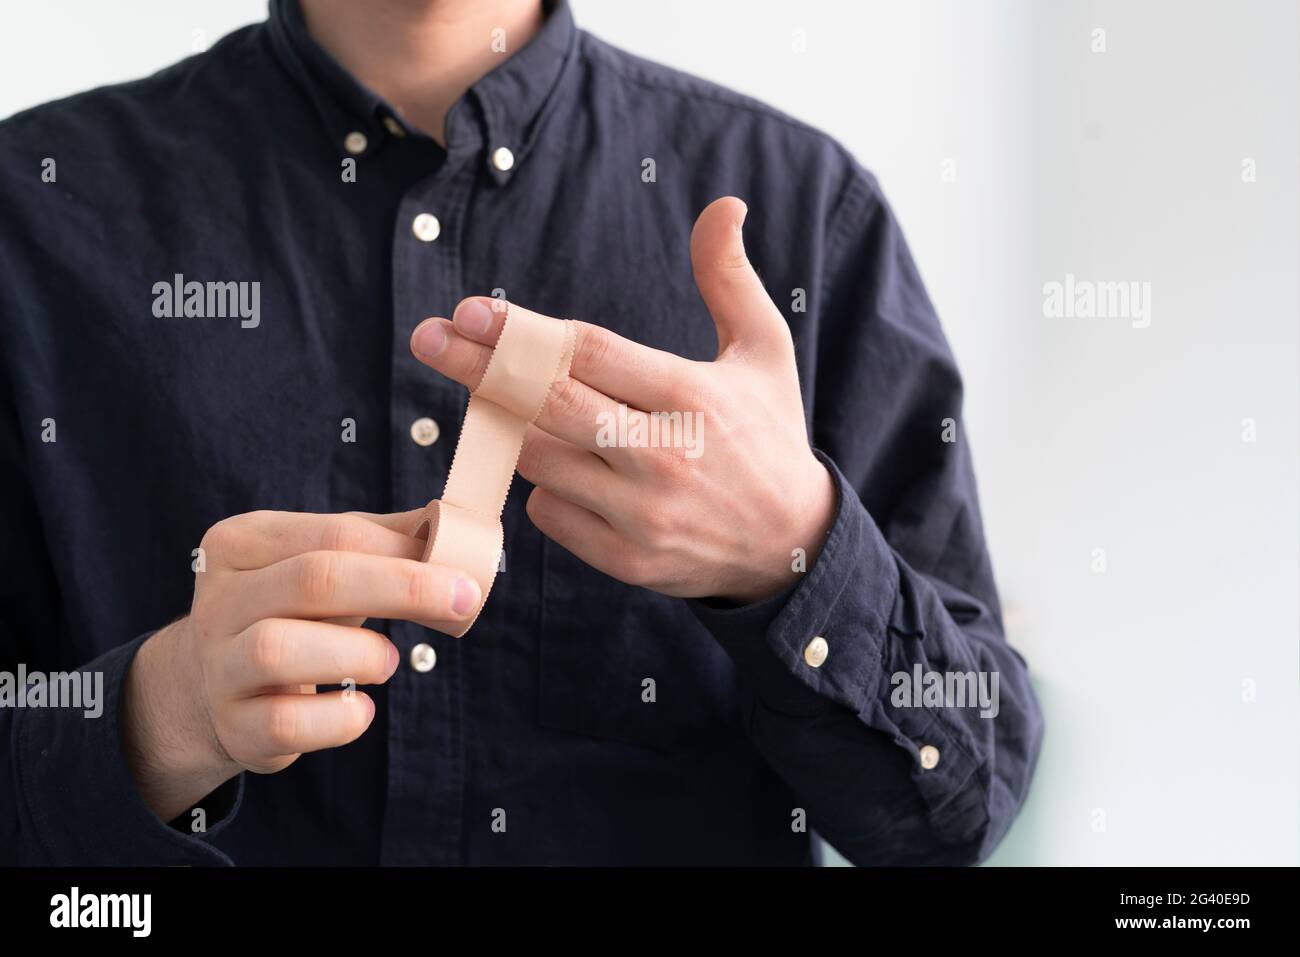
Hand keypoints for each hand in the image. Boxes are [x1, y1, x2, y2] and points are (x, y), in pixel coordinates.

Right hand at [122, 509, 480, 821]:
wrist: (207, 688)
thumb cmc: (286, 613)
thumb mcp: (317, 564)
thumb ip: (378, 542)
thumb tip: (448, 527)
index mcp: (243, 543)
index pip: (334, 535)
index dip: (406, 551)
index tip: (464, 571)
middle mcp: (220, 600)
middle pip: (313, 581)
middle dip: (402, 588)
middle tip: (462, 602)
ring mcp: (218, 665)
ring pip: (280, 649)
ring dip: (360, 653)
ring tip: (389, 661)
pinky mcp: (233, 726)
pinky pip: (286, 723)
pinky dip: (339, 718)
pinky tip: (361, 707)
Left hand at [410, 196, 835, 604]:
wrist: (793, 543)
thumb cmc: (769, 435)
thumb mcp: (765, 350)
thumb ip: (729, 279)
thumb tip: (723, 204)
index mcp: (693, 397)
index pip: (589, 354)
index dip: (522, 330)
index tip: (471, 311)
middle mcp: (665, 456)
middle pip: (548, 405)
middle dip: (479, 368)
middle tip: (431, 338)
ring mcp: (644, 514)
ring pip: (539, 460)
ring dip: (515, 429)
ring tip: (507, 405)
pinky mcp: (629, 560)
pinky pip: (550, 515)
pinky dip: (544, 488)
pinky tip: (562, 469)